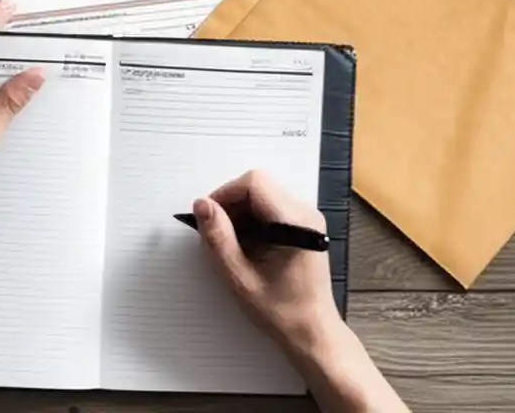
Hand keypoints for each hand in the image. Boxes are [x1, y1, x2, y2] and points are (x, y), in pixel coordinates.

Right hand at [194, 170, 339, 346]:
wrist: (312, 331)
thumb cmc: (282, 311)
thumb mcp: (240, 278)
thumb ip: (219, 239)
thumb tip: (202, 206)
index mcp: (295, 223)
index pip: (254, 182)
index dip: (225, 194)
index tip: (208, 218)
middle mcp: (305, 213)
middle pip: (257, 187)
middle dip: (230, 206)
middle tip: (217, 237)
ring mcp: (305, 218)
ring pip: (260, 196)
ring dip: (239, 216)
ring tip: (233, 248)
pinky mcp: (301, 225)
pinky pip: (268, 208)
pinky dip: (250, 223)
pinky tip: (246, 249)